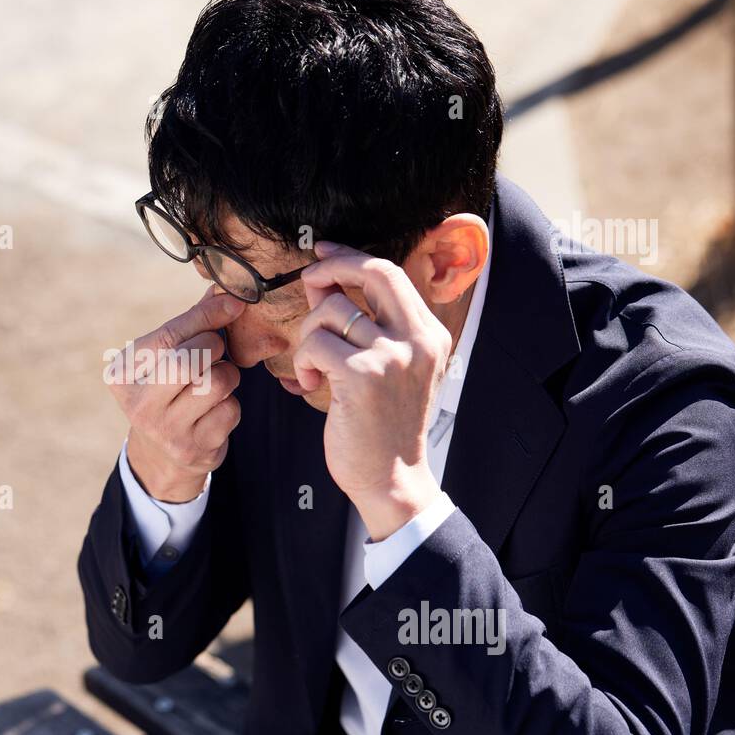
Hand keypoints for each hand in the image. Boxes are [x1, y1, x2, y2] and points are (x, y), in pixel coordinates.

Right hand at [109, 287, 244, 501]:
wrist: (162, 456)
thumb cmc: (166, 391)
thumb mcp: (164, 358)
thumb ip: (190, 324)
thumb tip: (224, 288)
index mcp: (122, 375)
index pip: (168, 336)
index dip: (205, 315)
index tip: (233, 303)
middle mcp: (139, 404)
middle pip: (189, 359)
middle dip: (213, 346)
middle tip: (216, 349)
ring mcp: (166, 430)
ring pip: (217, 383)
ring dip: (227, 374)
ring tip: (215, 380)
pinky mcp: (194, 449)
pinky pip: (230, 410)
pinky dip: (231, 403)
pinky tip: (215, 409)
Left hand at [294, 242, 451, 539]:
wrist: (392, 479)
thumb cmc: (383, 425)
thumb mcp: (393, 368)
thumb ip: (369, 326)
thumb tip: (324, 280)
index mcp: (430, 334)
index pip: (390, 273)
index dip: (350, 257)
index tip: (323, 254)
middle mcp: (418, 340)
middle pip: (372, 272)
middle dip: (330, 269)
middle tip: (307, 283)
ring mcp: (393, 356)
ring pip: (331, 312)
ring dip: (308, 336)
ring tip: (314, 367)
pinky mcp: (363, 376)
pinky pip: (315, 344)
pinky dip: (304, 361)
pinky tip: (311, 385)